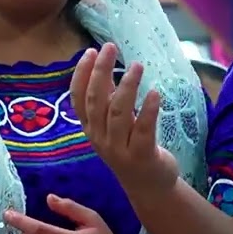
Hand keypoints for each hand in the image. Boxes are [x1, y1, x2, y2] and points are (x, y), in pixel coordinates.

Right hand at [70, 44, 178, 193]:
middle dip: (100, 72)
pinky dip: (148, 110)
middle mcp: (99, 137)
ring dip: (127, 87)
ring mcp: (118, 148)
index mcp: (89, 128)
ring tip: (137, 65)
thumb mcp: (113, 122)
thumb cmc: (129, 147)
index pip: (78, 98)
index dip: (82, 74)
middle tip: (110, 48)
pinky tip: (154, 93)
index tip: (90, 52)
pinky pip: (144, 129)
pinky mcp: (141, 155)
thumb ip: (108, 97)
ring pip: (118, 113)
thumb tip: (102, 65)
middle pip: (96, 101)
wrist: (147, 185)